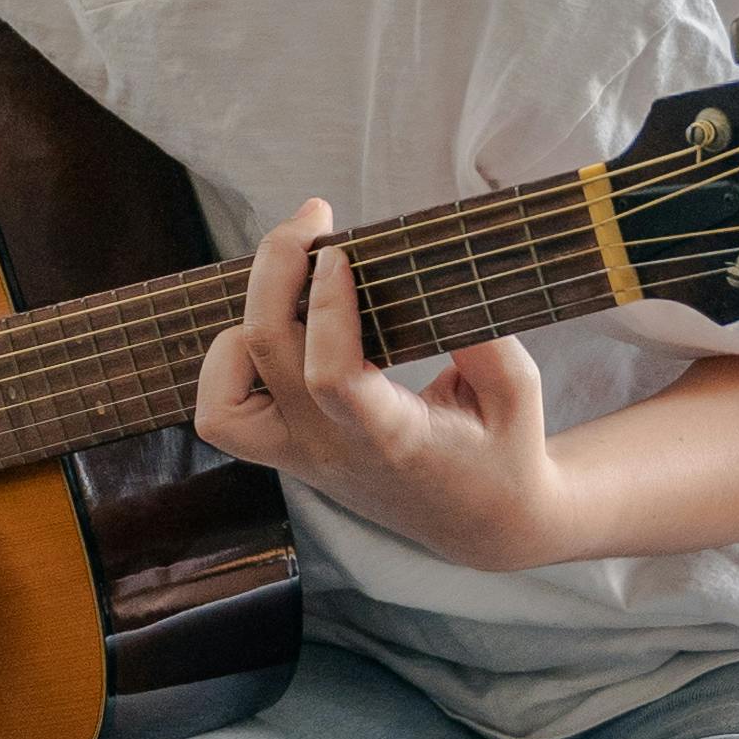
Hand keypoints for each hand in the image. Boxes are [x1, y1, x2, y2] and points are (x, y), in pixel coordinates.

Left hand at [193, 198, 566, 573]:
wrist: (481, 523)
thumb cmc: (501, 449)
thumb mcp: (517, 394)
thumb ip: (486, 342)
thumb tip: (441, 278)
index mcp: (393, 439)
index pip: (333, 377)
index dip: (326, 307)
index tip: (342, 250)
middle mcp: (331, 450)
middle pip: (265, 357)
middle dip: (275, 270)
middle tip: (313, 216)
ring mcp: (299, 456)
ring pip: (221, 403)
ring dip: (241, 325)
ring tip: (289, 281)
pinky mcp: (284, 453)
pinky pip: (221, 413)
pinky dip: (226, 362)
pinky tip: (272, 324)